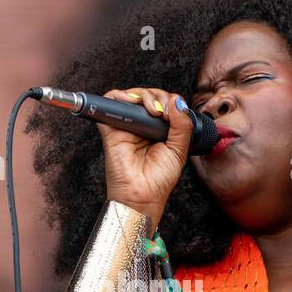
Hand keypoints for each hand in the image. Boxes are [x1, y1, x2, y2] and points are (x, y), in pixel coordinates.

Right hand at [97, 87, 194, 228]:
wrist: (143, 195)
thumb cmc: (159, 179)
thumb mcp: (179, 149)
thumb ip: (182, 125)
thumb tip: (176, 101)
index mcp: (158, 130)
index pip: (164, 103)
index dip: (170, 101)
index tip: (175, 114)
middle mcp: (141, 126)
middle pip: (148, 96)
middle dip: (159, 96)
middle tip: (164, 113)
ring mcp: (126, 126)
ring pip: (132, 96)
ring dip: (144, 95)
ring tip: (154, 110)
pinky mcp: (111, 128)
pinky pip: (110, 102)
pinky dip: (120, 96)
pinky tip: (134, 103)